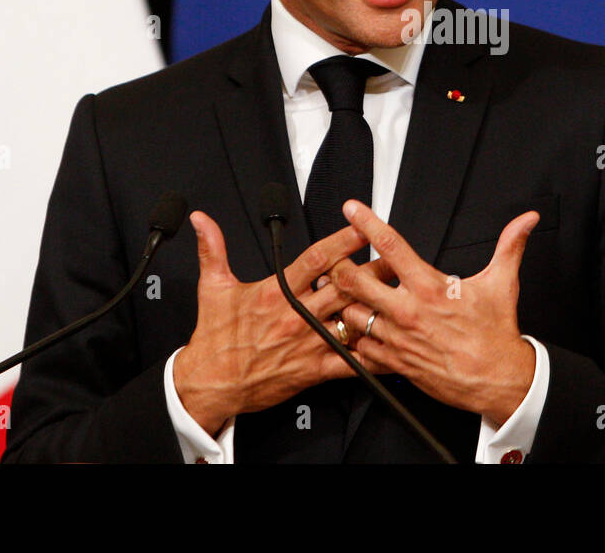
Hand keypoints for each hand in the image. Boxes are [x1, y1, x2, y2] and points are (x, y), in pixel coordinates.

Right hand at [172, 210, 389, 435]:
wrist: (211, 383)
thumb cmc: (215, 338)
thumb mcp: (212, 287)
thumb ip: (213, 248)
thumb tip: (203, 220)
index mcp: (276, 292)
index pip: (316, 259)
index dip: (342, 241)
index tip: (362, 228)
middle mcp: (296, 315)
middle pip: (344, 286)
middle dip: (373, 271)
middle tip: (396, 259)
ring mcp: (308, 343)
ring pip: (351, 319)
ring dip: (377, 307)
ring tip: (402, 296)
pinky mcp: (313, 369)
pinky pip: (348, 361)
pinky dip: (370, 354)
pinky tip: (390, 346)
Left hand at [332, 200, 538, 425]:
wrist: (496, 379)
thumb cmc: (495, 334)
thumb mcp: (502, 283)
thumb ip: (510, 245)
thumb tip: (525, 221)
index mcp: (430, 287)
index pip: (390, 246)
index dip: (366, 222)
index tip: (353, 209)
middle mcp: (408, 311)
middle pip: (355, 280)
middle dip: (340, 266)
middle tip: (337, 259)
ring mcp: (398, 338)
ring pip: (351, 315)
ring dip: (345, 302)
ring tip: (346, 295)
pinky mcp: (394, 362)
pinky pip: (360, 348)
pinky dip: (355, 337)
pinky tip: (360, 329)